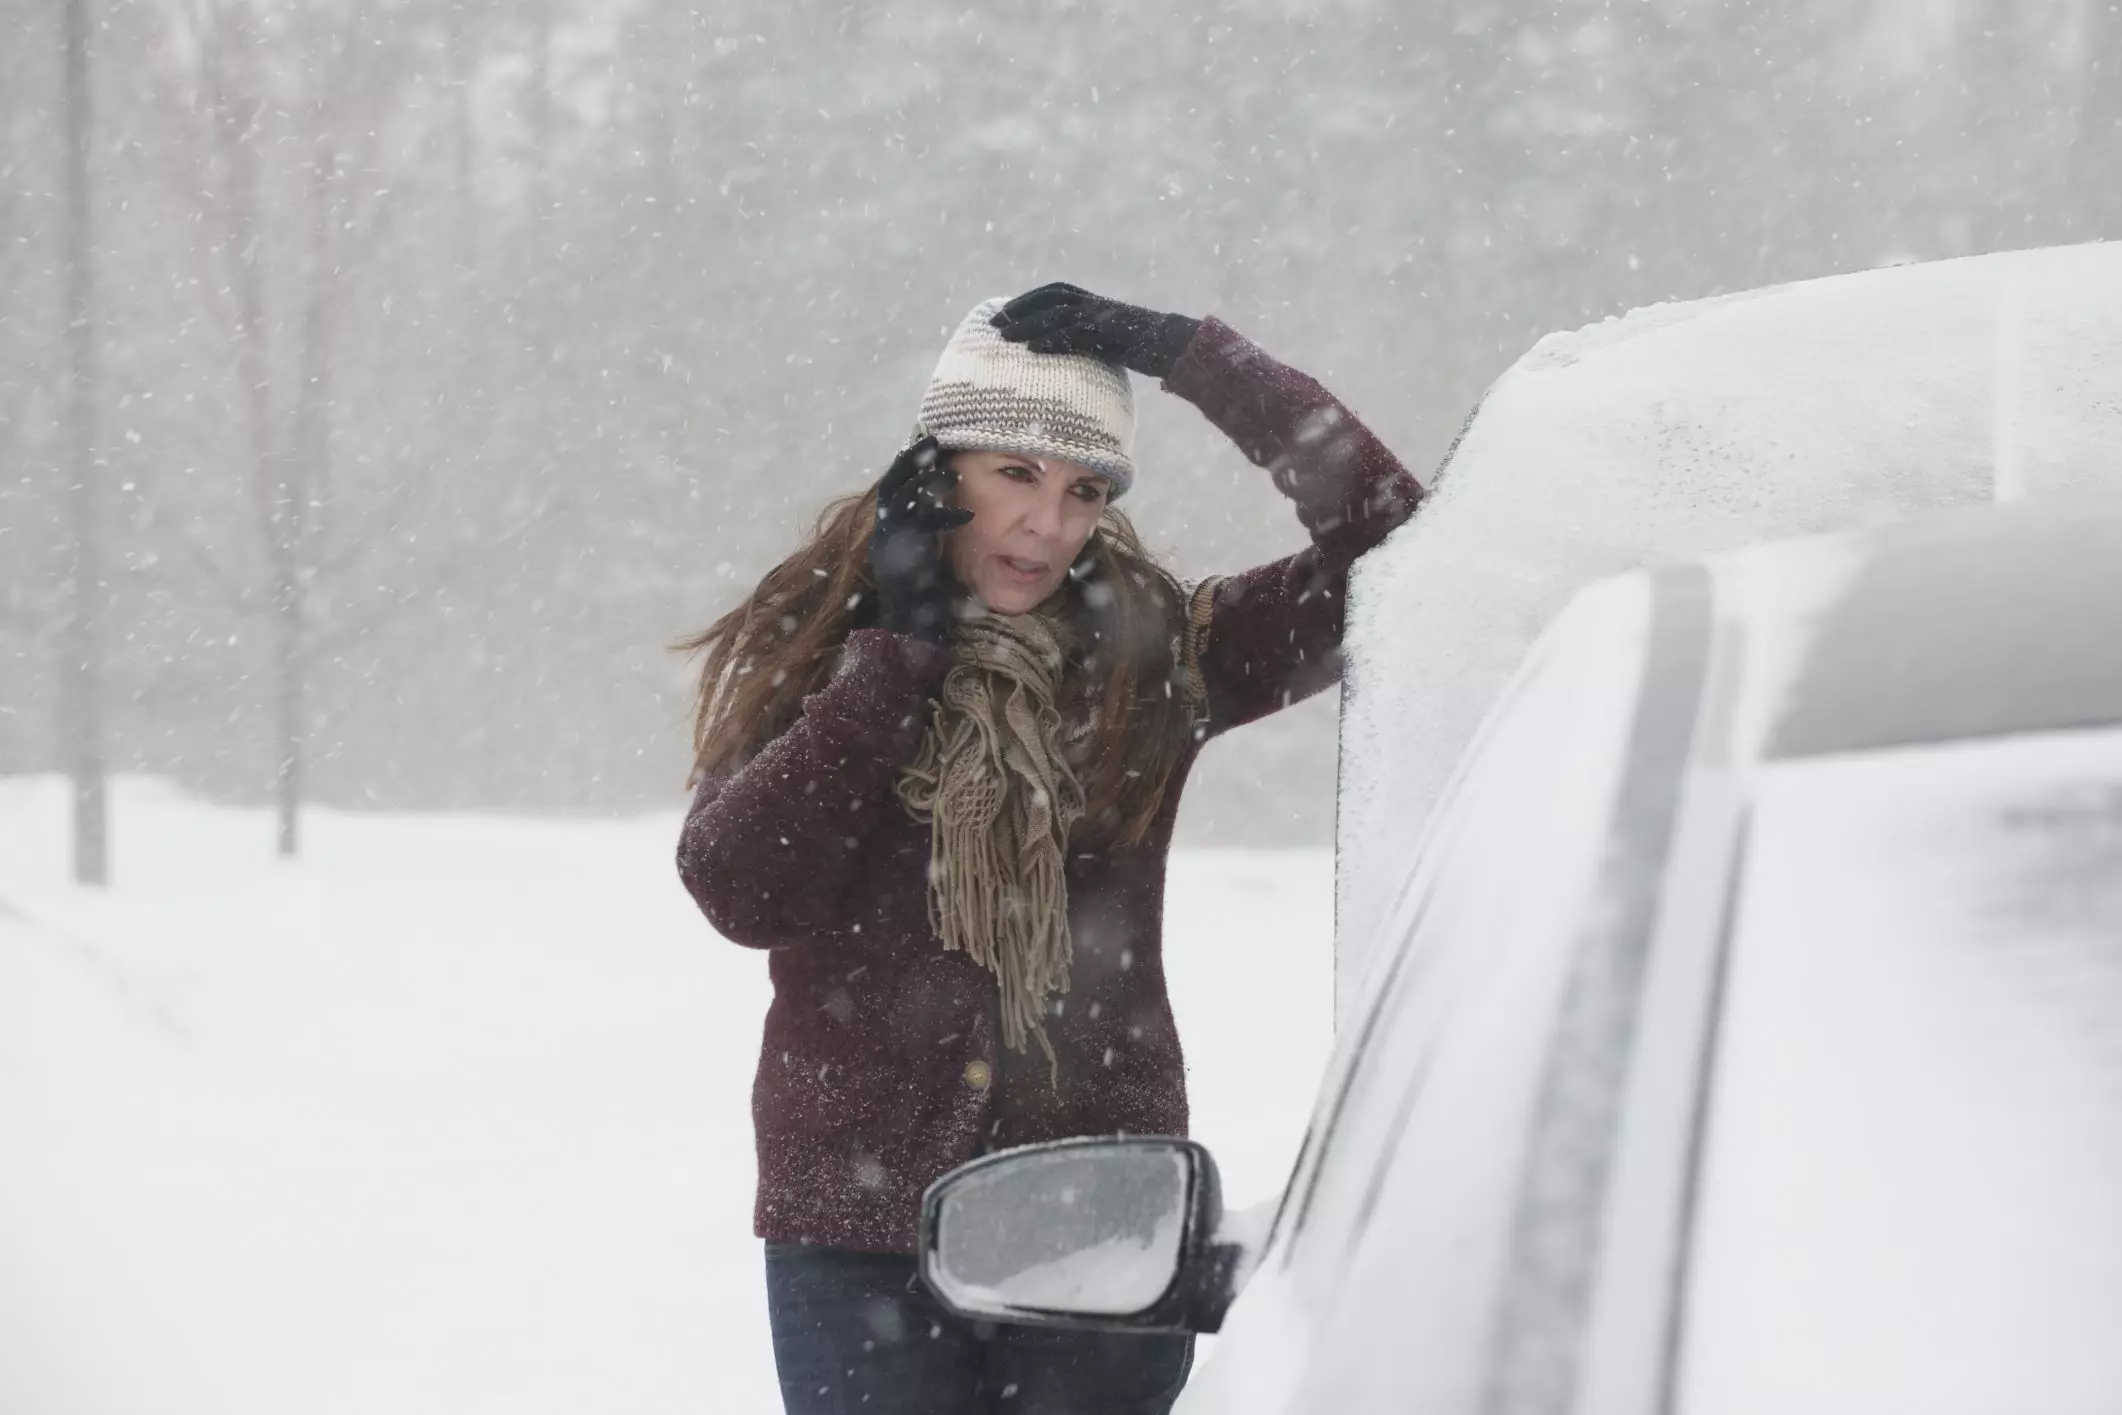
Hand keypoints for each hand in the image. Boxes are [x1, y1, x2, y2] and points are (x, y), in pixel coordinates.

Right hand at [869, 435, 972, 640]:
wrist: (910, 629)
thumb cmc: (922, 594)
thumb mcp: (923, 553)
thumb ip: (927, 528)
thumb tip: (946, 502)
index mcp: (888, 530)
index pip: (892, 488)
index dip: (906, 464)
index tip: (925, 442)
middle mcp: (884, 534)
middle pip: (891, 487)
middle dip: (910, 462)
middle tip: (933, 441)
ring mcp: (890, 545)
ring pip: (901, 502)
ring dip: (926, 484)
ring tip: (952, 474)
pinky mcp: (903, 557)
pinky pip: (923, 530)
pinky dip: (943, 518)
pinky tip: (965, 514)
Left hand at [989, 282, 1201, 378]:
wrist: (1176, 346)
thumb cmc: (1145, 347)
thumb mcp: (1110, 340)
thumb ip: (1087, 338)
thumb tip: (1064, 350)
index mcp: (1094, 301)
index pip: (1054, 292)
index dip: (1027, 300)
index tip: (1002, 311)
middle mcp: (1096, 302)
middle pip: (1050, 298)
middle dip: (1019, 308)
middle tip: (993, 322)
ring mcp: (1103, 314)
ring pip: (1058, 314)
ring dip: (1028, 324)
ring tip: (1004, 336)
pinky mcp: (1110, 331)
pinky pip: (1075, 333)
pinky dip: (1052, 340)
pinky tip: (1033, 349)